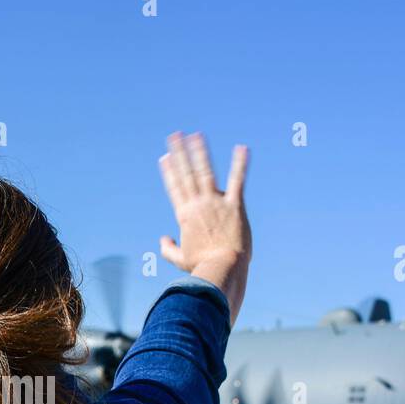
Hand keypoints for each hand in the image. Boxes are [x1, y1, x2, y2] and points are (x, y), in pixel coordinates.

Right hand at [158, 132, 251, 318]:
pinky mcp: (235, 206)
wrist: (222, 268)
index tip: (165, 157)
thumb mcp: (180, 259)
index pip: (175, 187)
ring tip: (196, 135)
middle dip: (180, 153)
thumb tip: (163, 239)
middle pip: (186, 174)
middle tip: (175, 136)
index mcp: (184, 215)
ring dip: (201, 152)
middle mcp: (198, 204)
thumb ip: (168, 248)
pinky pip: (238, 180)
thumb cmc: (202, 266)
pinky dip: (240, 164)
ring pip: (206, 171)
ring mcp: (216, 203)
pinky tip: (241, 148)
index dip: (170, 171)